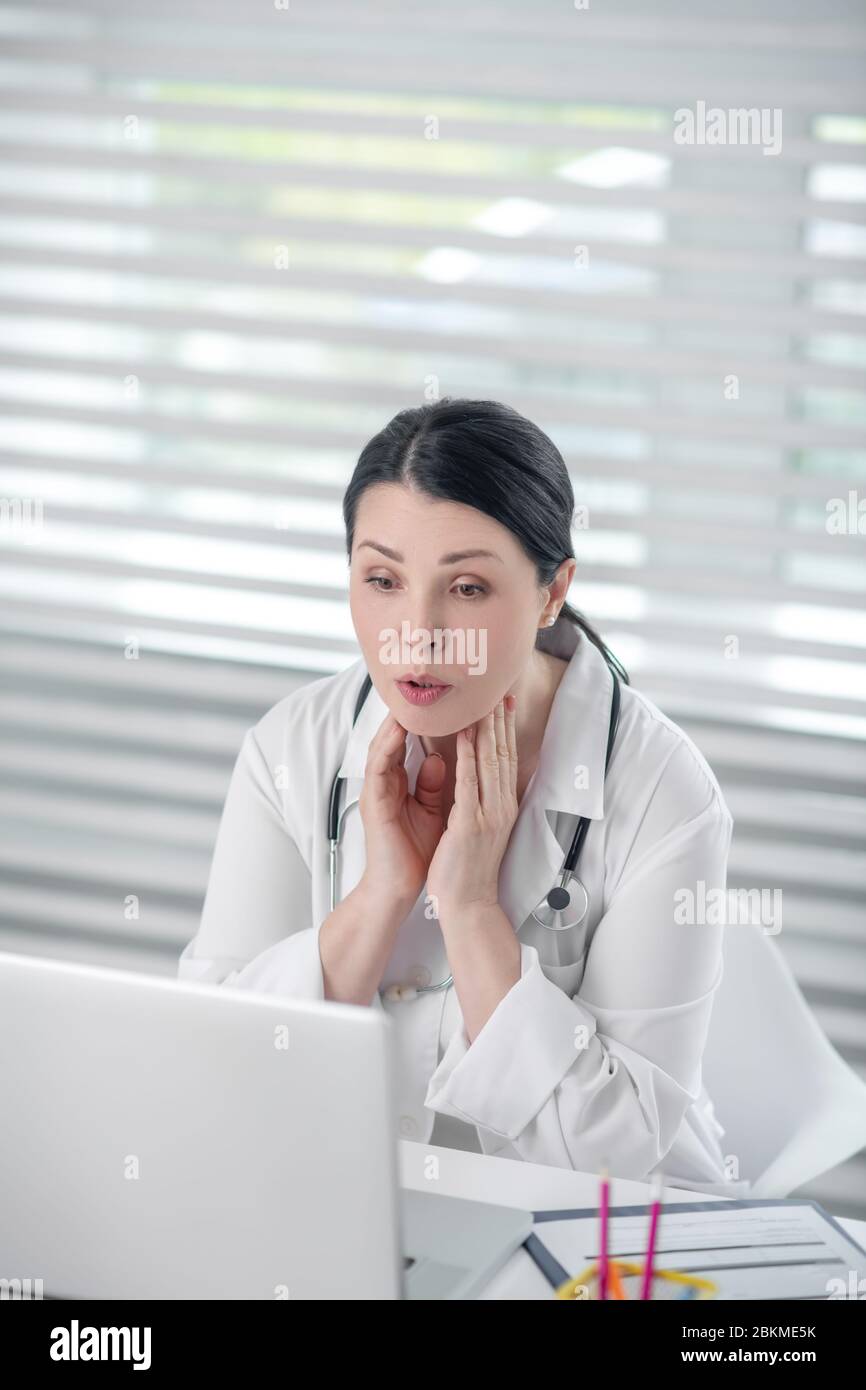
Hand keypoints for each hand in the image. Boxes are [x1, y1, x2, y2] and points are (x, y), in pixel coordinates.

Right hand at [357, 712, 445, 904]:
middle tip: (419, 686)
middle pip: (392, 739)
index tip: (438, 698)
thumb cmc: (416, 853)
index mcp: (399, 784)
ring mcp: (376, 792)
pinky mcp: (373, 803)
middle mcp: (385, 783)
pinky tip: (398, 731)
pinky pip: (378, 768)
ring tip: (409, 697)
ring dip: (394, 722)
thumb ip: (433, 784)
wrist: (399, 890)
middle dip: (404, 713)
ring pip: (381, 747)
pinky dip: (387, 747)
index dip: (421, 720)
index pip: (408, 743)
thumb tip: (439, 757)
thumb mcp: (432, 811)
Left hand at [426, 695, 517, 914]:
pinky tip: (467, 734)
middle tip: (498, 689)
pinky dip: (470, 756)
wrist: (467, 903)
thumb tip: (482, 777)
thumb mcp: (481, 828)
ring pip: (491, 762)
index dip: (506, 729)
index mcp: (503, 806)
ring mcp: (489, 814)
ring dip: (488, 728)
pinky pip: (471, 782)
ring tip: (483, 701)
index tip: (503, 702)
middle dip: (500, 720)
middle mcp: (502, 806)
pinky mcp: (472, 823)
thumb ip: (482, 801)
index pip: (507, 759)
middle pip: (503, 754)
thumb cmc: (467, 868)